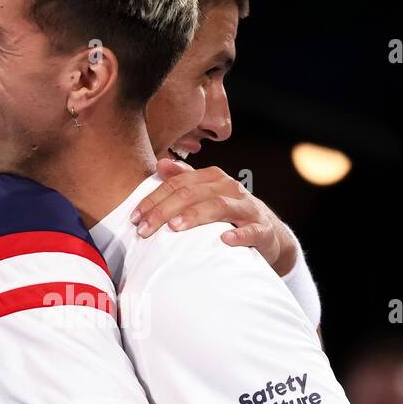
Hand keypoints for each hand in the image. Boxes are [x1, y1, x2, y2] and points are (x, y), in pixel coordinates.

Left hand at [131, 158, 299, 275]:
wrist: (267, 234)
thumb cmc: (228, 214)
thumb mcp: (206, 195)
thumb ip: (184, 180)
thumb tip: (160, 163)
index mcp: (213, 178)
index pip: (178, 184)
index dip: (154, 199)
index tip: (134, 217)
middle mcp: (229, 188)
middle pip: (193, 194)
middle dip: (165, 210)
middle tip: (144, 228)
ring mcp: (247, 208)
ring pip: (218, 207)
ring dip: (195, 216)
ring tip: (175, 227)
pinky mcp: (261, 229)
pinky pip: (251, 231)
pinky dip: (238, 235)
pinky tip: (224, 239)